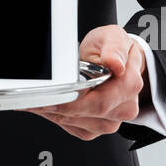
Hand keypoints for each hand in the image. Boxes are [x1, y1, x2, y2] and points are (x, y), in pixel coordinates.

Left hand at [26, 25, 147, 140]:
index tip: (53, 96)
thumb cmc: (112, 49)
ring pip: (78, 124)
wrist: (117, 61)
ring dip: (54, 113)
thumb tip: (115, 63)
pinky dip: (58, 117)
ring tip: (38, 99)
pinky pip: (75, 128)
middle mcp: (124, 107)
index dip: (73, 101)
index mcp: (129, 85)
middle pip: (87, 114)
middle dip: (59, 106)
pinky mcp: (98, 127)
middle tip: (36, 97)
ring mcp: (112, 120)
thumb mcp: (113, 37)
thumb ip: (114, 49)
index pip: (100, 102)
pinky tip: (49, 105)